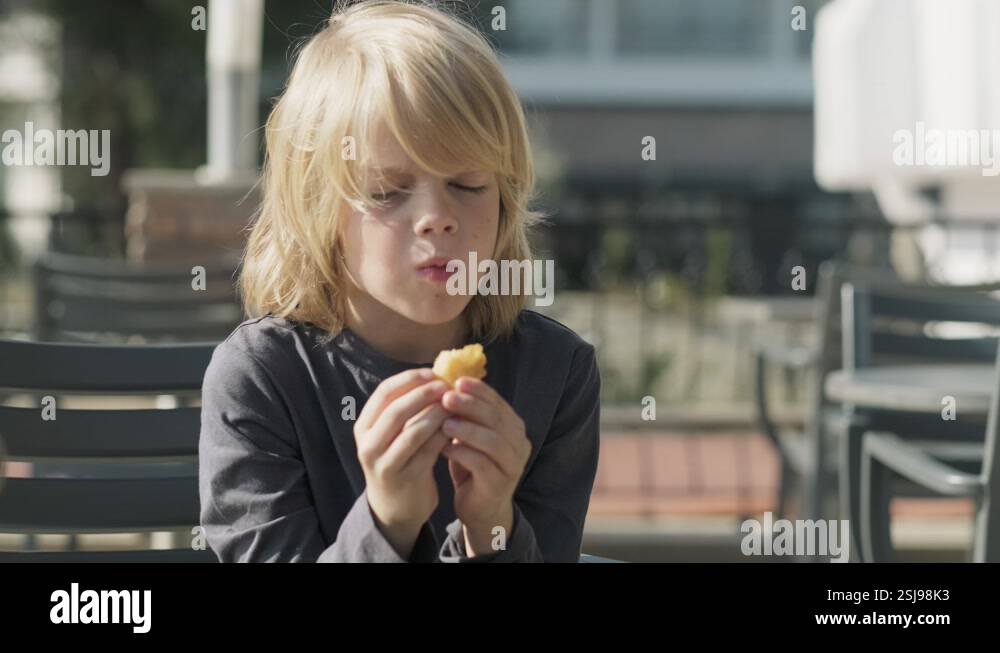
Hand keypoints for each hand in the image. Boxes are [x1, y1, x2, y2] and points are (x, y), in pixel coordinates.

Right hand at [354, 368, 449, 557]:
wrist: (394, 507)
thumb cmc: (398, 459)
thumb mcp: (390, 434)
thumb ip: (404, 407)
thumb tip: (434, 373)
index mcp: (364, 427)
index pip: (383, 393)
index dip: (409, 379)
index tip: (432, 372)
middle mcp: (368, 444)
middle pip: (396, 410)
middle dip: (424, 394)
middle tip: (447, 386)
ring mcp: (384, 464)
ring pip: (413, 431)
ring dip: (437, 414)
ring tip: (455, 405)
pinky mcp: (405, 478)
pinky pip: (428, 451)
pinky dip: (444, 436)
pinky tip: (456, 428)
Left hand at [440, 377, 530, 556]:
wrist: (480, 508)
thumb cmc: (473, 465)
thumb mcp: (471, 436)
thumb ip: (467, 414)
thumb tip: (447, 382)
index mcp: (514, 427)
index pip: (498, 402)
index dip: (479, 390)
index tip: (456, 380)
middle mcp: (519, 444)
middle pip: (497, 419)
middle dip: (471, 405)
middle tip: (447, 396)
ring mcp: (513, 466)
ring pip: (493, 441)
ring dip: (467, 429)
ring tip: (444, 422)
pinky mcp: (500, 485)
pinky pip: (482, 464)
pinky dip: (462, 453)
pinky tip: (443, 447)